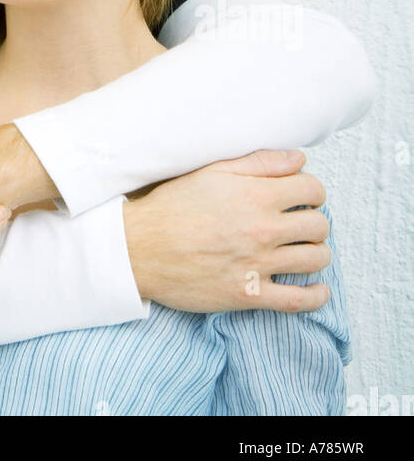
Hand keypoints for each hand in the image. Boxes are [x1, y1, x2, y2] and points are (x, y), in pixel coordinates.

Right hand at [123, 148, 331, 313]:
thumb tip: (299, 158)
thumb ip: (259, 163)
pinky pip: (299, 301)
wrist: (141, 248)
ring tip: (304, 249)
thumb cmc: (174, 206)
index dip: (312, 190)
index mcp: (256, 196)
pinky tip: (317, 288)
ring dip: (317, 253)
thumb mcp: (212, 172)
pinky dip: (316, 295)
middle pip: (319, 226)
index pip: (312, 189)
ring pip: (316, 260)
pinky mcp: (251, 295)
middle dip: (315, 221)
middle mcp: (263, 230)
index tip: (303, 196)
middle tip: (299, 223)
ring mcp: (259, 265)